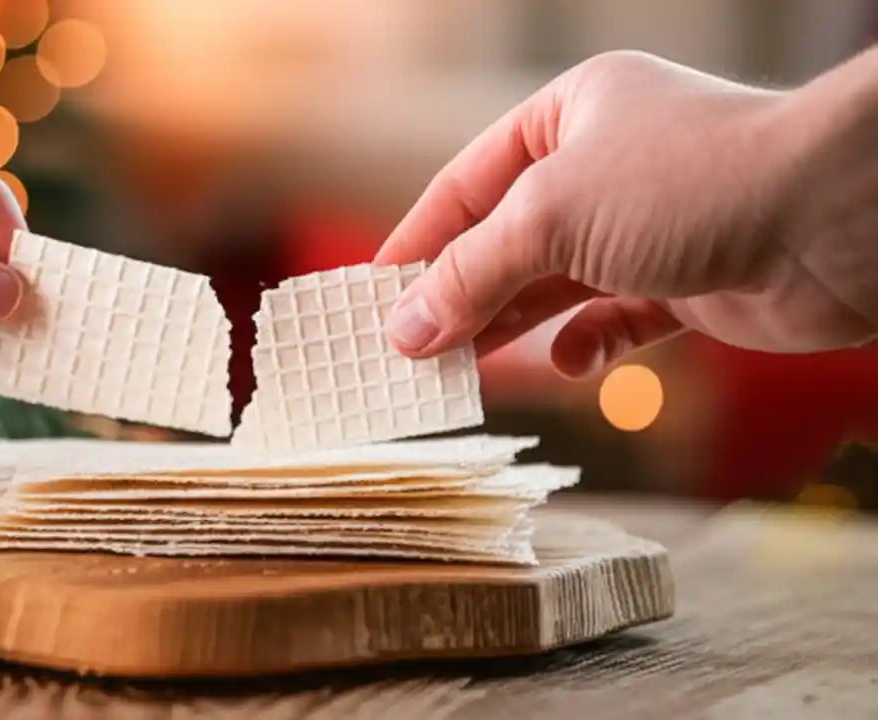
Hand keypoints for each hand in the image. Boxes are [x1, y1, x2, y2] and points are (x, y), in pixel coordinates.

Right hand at [378, 49, 877, 376]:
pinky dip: (589, 345)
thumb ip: (470, 274)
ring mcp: (648, 227)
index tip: (373, 294)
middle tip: (406, 349)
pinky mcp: (686, 282)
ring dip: (510, 327)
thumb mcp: (551, 216)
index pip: (468, 182)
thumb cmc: (693, 181)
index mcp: (570, 115)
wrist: (835, 220)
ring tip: (459, 371)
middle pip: (507, 239)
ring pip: (556, 285)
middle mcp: (607, 166)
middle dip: (459, 293)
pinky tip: (571, 364)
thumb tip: (403, 329)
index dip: (418, 239)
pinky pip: (617, 320)